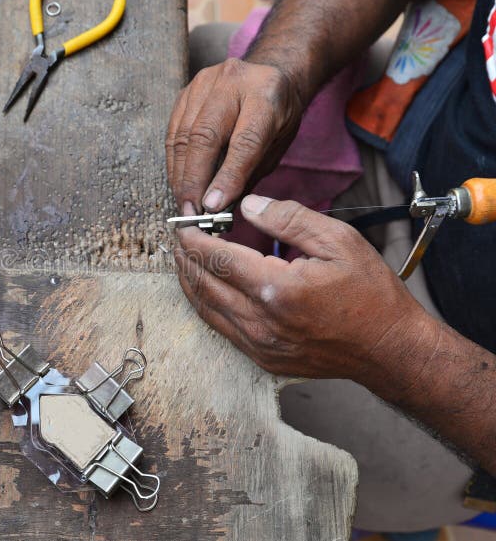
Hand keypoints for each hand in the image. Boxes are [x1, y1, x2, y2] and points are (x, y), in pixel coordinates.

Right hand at [166, 59, 303, 212]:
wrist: (268, 74)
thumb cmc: (277, 116)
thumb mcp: (277, 143)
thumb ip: (249, 172)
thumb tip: (218, 205)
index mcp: (266, 94)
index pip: (244, 141)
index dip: (227, 177)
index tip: (213, 206)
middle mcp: (232, 82)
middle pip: (205, 136)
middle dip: (194, 179)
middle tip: (191, 211)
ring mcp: (204, 83)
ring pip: (184, 136)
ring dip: (180, 175)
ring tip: (184, 203)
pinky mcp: (186, 92)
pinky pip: (173, 133)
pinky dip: (174, 162)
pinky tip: (178, 183)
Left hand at [174, 195, 436, 381]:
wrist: (389, 349)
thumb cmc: (370, 294)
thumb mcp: (338, 241)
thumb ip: (288, 219)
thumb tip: (247, 206)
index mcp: (276, 290)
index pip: (218, 259)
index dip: (194, 239)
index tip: (184, 223)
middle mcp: (260, 322)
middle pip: (204, 284)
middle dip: (185, 257)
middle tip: (178, 236)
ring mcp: (259, 346)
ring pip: (207, 309)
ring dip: (190, 281)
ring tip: (183, 258)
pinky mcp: (263, 360)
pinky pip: (221, 328)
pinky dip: (207, 304)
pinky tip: (206, 288)